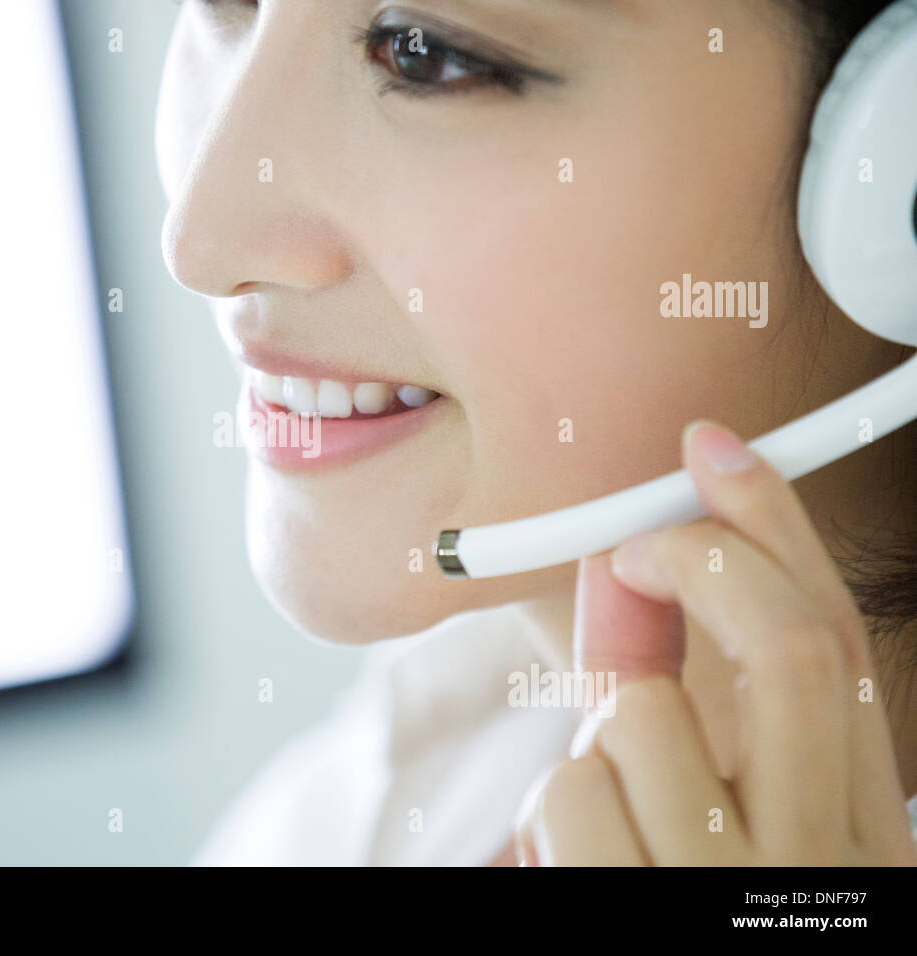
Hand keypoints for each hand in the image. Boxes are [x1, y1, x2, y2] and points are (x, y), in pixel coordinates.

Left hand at [513, 420, 915, 865]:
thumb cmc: (682, 909)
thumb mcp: (701, 807)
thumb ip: (674, 690)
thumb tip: (630, 574)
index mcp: (864, 830)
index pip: (843, 644)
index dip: (780, 528)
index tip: (716, 454)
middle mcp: (831, 864)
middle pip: (788, 650)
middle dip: (701, 563)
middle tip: (636, 548)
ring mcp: (743, 901)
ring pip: (640, 714)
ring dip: (596, 732)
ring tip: (608, 808)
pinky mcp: (646, 916)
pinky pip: (568, 792)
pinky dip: (553, 810)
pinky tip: (579, 863)